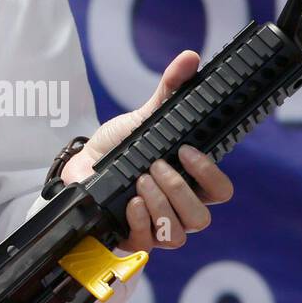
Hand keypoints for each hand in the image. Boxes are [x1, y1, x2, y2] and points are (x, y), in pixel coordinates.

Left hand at [61, 50, 233, 252]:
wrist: (81, 165)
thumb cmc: (118, 146)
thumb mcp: (144, 117)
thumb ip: (169, 90)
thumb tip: (189, 58)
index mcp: (189, 182)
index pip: (220, 191)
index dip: (210, 175)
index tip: (186, 151)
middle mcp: (178, 208)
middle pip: (201, 218)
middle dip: (179, 190)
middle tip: (156, 166)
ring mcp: (157, 227)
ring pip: (178, 234)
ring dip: (160, 205)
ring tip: (140, 180)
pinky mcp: (133, 238)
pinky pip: (148, 244)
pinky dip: (141, 222)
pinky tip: (130, 201)